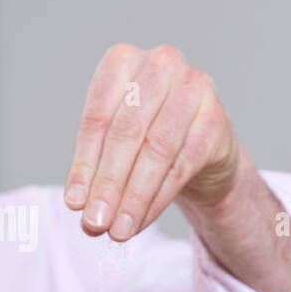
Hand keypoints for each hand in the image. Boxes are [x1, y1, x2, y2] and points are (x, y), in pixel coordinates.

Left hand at [64, 43, 240, 238]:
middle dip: (108, 184)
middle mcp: (160, 64)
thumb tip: (80, 205)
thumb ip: (95, 170)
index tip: (74, 204)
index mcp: (121, 60)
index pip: (97, 119)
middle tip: (94, 223)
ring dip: (134, 196)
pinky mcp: (216, 118)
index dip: (84, 165)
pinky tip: (141, 221)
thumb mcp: (113, 146)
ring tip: (117, 230)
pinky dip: (158, 198)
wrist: (200, 146)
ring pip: (156, 150)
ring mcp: (194, 87)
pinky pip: (183, 164)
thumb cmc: (146, 138)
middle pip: (126, 132)